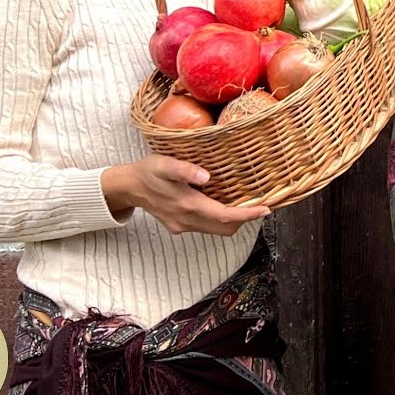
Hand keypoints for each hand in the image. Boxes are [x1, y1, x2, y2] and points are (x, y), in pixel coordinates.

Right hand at [102, 155, 270, 236]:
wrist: (128, 186)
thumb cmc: (149, 171)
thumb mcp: (165, 164)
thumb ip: (185, 170)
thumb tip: (206, 177)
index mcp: (188, 205)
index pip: (226, 216)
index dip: (248, 215)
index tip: (266, 209)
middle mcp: (187, 220)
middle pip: (225, 228)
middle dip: (245, 219)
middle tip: (260, 205)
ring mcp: (183, 225)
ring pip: (216, 229)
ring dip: (233, 220)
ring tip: (247, 204)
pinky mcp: (179, 226)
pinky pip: (206, 227)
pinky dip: (219, 219)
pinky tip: (223, 204)